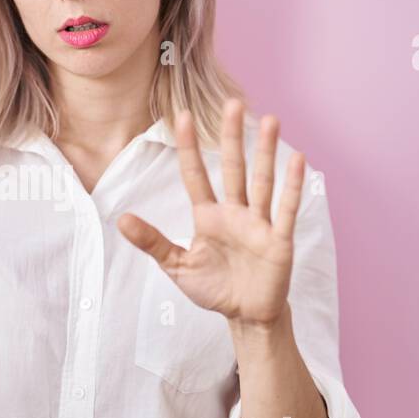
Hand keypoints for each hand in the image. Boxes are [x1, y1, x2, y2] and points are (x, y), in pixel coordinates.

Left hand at [117, 99, 303, 328]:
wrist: (245, 315)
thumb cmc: (214, 288)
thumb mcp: (178, 266)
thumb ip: (153, 242)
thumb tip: (121, 220)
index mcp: (209, 216)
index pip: (196, 175)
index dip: (188, 147)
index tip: (180, 116)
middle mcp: (235, 213)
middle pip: (233, 168)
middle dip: (232, 137)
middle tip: (232, 103)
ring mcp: (259, 223)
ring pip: (262, 181)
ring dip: (266, 152)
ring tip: (271, 121)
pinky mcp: (279, 240)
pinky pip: (286, 209)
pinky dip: (292, 186)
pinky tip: (297, 159)